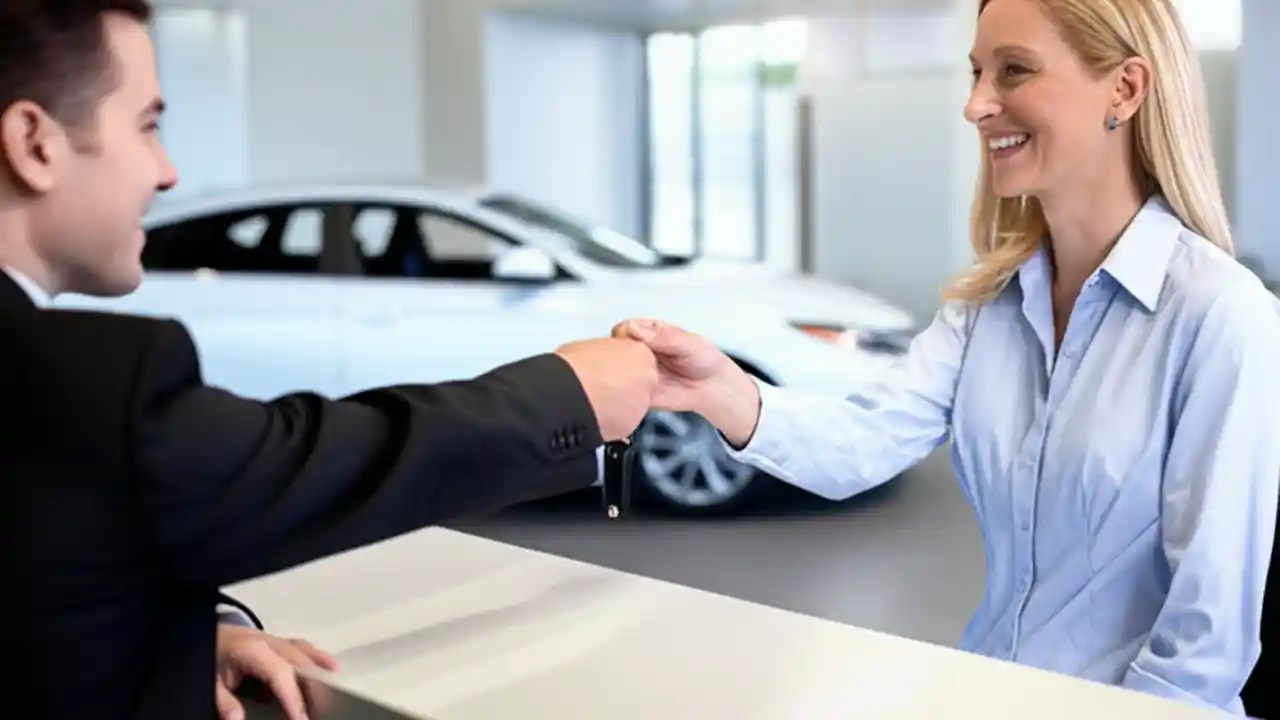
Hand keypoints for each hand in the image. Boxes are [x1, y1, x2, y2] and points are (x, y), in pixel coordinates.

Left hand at [215, 624, 339, 719]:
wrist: (199, 632)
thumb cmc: (206, 653)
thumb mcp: (208, 681)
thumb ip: (224, 701)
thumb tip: (237, 719)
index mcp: (251, 649)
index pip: (280, 673)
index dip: (292, 696)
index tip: (300, 718)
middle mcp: (266, 641)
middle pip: (297, 663)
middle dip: (310, 688)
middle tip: (319, 710)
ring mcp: (271, 639)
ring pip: (302, 652)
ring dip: (319, 668)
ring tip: (333, 686)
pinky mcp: (272, 641)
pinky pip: (299, 646)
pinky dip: (315, 656)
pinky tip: (331, 665)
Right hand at [554, 337, 657, 441]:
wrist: (565, 393)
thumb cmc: (574, 365)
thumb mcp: (596, 346)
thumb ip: (610, 356)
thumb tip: (604, 366)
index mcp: (641, 352)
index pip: (641, 360)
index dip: (623, 367)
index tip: (608, 371)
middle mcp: (649, 378)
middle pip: (642, 383)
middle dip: (626, 387)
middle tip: (603, 388)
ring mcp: (642, 403)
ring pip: (635, 405)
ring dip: (620, 405)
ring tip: (596, 404)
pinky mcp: (632, 425)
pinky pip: (624, 422)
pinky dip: (613, 421)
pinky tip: (596, 416)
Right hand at [612, 318, 760, 447]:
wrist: (713, 388)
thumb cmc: (704, 359)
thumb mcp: (689, 343)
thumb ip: (665, 337)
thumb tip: (635, 330)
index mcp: (649, 332)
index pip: (626, 327)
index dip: (626, 333)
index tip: (635, 340)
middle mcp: (639, 350)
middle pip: (614, 347)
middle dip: (619, 353)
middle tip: (636, 361)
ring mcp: (636, 372)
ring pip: (615, 370)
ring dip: (619, 373)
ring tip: (638, 377)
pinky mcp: (637, 392)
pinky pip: (622, 392)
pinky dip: (623, 392)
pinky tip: (635, 391)